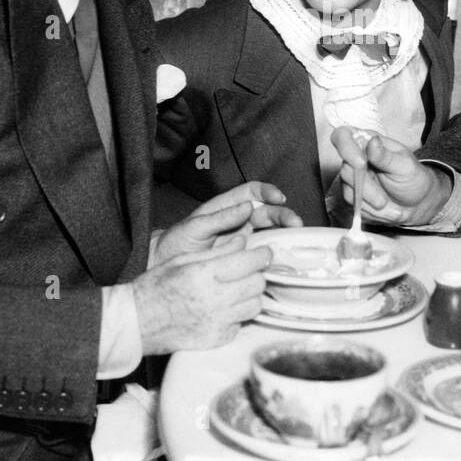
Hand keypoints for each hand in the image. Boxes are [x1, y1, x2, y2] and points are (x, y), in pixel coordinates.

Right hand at [133, 235, 270, 353]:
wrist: (137, 323)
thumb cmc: (157, 287)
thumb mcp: (182, 260)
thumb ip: (217, 251)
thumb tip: (244, 242)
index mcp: (205, 274)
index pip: (251, 261)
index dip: (262, 254)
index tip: (262, 253)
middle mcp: (215, 299)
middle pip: (258, 283)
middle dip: (257, 274)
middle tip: (247, 271)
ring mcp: (218, 322)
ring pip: (255, 305)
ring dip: (250, 296)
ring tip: (236, 291)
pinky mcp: (218, 339)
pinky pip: (242, 324)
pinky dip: (237, 315)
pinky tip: (223, 310)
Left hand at [152, 181, 300, 265]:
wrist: (164, 268)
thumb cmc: (176, 245)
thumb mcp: (194, 228)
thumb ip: (219, 218)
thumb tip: (247, 207)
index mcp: (225, 207)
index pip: (251, 192)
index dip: (267, 192)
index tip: (278, 197)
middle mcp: (238, 221)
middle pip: (267, 212)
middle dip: (283, 214)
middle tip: (295, 223)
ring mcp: (243, 239)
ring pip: (270, 231)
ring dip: (285, 232)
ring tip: (296, 236)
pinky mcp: (244, 257)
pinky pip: (264, 251)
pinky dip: (277, 250)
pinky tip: (286, 253)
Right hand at [331, 126, 452, 226]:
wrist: (417, 204)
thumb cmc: (413, 179)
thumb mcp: (405, 166)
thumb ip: (386, 156)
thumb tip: (372, 141)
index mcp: (368, 143)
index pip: (343, 136)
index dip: (345, 147)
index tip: (360, 163)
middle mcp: (355, 159)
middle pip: (345, 170)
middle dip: (366, 189)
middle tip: (383, 200)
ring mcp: (352, 179)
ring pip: (349, 192)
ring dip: (371, 204)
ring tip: (389, 205)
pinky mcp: (352, 196)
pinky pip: (353, 206)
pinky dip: (371, 212)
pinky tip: (385, 209)